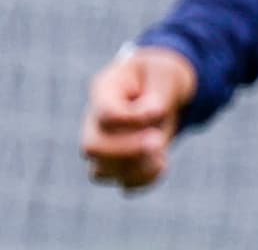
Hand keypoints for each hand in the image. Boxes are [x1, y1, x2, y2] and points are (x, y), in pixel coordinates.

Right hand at [81, 46, 196, 191]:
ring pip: (101, 171)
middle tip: (158, 140)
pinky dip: (144, 179)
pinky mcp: (117, 164)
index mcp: (105, 89)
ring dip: (137, 168)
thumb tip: (153, 114)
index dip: (133, 119)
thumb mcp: (165, 73)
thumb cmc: (160, 76)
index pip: (106, 113)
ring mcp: (103, 144)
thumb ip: (158, 93)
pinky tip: (162, 162)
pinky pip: (123, 184)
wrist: (163, 89)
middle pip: (92, 147)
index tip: (159, 111)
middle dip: (129, 149)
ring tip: (161, 154)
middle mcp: (95, 119)